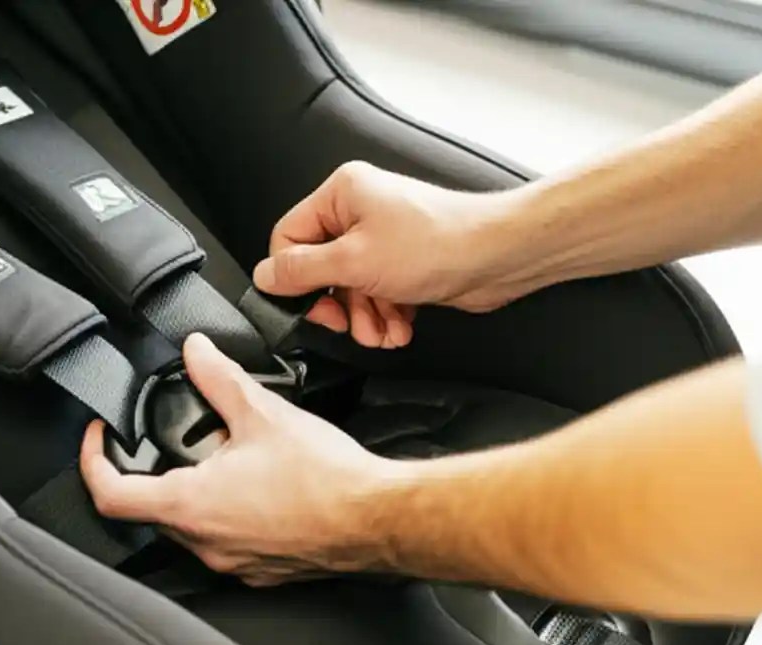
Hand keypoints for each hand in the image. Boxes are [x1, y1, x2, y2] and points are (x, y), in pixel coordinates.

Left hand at [79, 334, 402, 586]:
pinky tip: (260, 488)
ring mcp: (233, 562)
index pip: (110, 494)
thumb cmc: (327, 478)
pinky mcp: (261, 570)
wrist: (378, 519)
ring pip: (191, 526)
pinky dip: (229, 513)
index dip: (94, 460)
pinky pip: (227, 541)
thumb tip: (195, 352)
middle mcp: (205, 543)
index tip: (102, 437)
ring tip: (227, 458)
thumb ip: (218, 378)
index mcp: (191, 505)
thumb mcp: (263, 413)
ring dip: (197, 491)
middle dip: (157, 469)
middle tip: (179, 437)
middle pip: (150, 509)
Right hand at [255, 161, 541, 348]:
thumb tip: (265, 276)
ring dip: (363, 318)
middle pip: (320, 268)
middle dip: (337, 306)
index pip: (289, 237)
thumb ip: (302, 272)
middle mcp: (360, 210)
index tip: (310, 305)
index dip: (294, 277)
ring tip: (381, 333)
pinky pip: (377, 294)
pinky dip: (385, 316)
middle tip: (346, 324)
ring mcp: (383, 236)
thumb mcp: (353, 263)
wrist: (496, 257)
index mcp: (341, 194)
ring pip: (350, 288)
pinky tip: (399, 329)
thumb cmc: (435, 245)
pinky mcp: (404, 261)